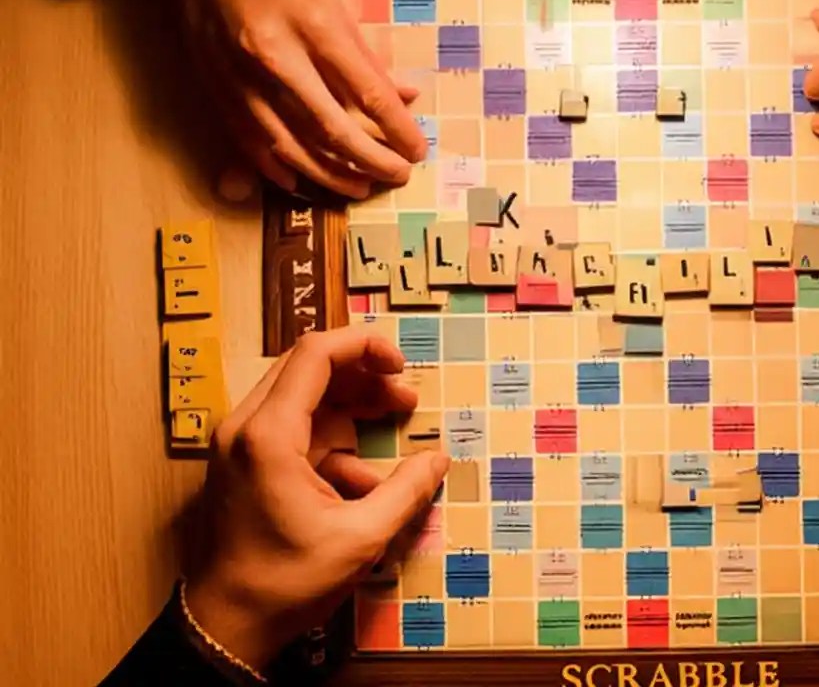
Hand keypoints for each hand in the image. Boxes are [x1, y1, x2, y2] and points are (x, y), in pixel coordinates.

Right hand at [166, 0, 426, 199]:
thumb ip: (368, 51)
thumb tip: (401, 95)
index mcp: (316, 26)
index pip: (368, 93)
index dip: (397, 129)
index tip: (416, 150)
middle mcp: (277, 57)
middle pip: (333, 128)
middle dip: (371, 159)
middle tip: (397, 175)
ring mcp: (243, 78)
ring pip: (292, 145)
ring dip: (331, 174)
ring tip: (360, 186)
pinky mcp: (218, 90)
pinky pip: (251, 143)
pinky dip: (278, 168)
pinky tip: (302, 182)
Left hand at [185, 328, 448, 669]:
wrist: (225, 626)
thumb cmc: (285, 582)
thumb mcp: (360, 538)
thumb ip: (406, 491)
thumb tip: (438, 459)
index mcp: (268, 435)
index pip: (316, 355)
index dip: (365, 346)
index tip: (402, 366)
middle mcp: (246, 428)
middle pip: (308, 370)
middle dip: (364, 376)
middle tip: (406, 397)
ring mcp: (241, 446)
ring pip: (302, 400)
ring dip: (351, 407)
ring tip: (396, 424)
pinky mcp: (244, 465)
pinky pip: (294, 433)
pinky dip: (333, 444)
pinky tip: (367, 479)